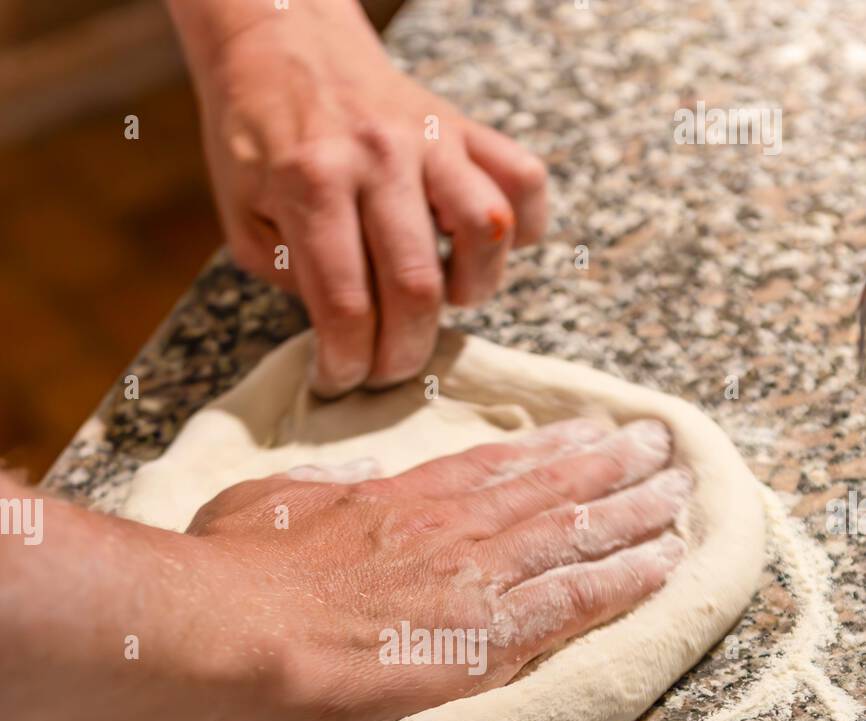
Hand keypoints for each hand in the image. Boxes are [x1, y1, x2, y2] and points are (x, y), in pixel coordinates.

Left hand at [171, 0, 546, 394]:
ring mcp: (429, 137)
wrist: (281, 37)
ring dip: (470, 289)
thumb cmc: (256, 135)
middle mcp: (378, 157)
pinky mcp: (463, 125)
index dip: (348, 364)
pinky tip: (487, 249)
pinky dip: (522, 226)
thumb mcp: (242, 215)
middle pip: (417, 287)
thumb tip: (347, 335)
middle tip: (386, 371)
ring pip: (485, 231)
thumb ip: (292, 278)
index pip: (346, 306)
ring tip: (442, 298)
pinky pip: (523, 178)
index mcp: (312, 183)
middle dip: (404, 355)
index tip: (341, 382)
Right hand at [186, 418, 688, 720]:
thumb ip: (314, 488)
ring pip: (577, 534)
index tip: (584, 435)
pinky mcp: (490, 637)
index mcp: (398, 499)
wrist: (239, 628)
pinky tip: (665, 564)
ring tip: (680, 494)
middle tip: (658, 447)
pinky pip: (578, 600)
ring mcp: (477, 579)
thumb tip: (345, 476)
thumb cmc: (236, 572)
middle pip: (550, 489)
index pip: (491, 469)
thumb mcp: (263, 501)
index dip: (546, 451)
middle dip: (611, 466)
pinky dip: (626, 579)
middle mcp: (452, 529)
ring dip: (636, 513)